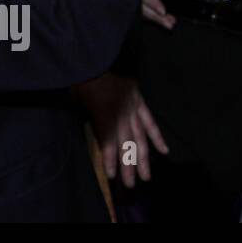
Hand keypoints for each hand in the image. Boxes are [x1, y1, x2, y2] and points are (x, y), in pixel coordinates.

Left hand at [76, 73, 168, 187]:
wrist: (95, 57)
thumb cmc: (82, 78)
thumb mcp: (77, 100)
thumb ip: (88, 119)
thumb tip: (95, 136)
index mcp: (104, 114)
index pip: (109, 142)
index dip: (111, 160)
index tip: (112, 176)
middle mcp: (121, 114)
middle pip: (127, 145)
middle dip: (129, 167)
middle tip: (132, 185)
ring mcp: (132, 108)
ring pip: (140, 138)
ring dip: (143, 158)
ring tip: (146, 176)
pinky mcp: (140, 101)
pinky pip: (150, 121)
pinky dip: (157, 136)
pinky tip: (164, 151)